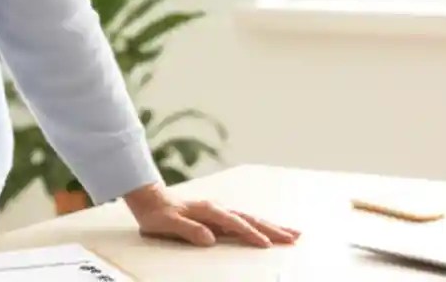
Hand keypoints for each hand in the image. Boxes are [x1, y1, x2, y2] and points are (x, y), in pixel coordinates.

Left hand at [123, 184, 300, 247]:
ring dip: (272, 226)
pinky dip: (259, 225)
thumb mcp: (168, 223)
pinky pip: (244, 221)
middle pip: (251, 219)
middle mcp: (218, 209)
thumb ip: (188, 230)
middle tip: (295, 237)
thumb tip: (210, 239)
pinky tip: (268, 229)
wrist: (150, 200)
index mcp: (208, 211)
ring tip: (292, 233)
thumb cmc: (158, 214)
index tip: (267, 245)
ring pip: (251, 219)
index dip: (251, 235)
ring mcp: (220, 212)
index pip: (235, 224)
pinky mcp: (219, 216)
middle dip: (273, 229)